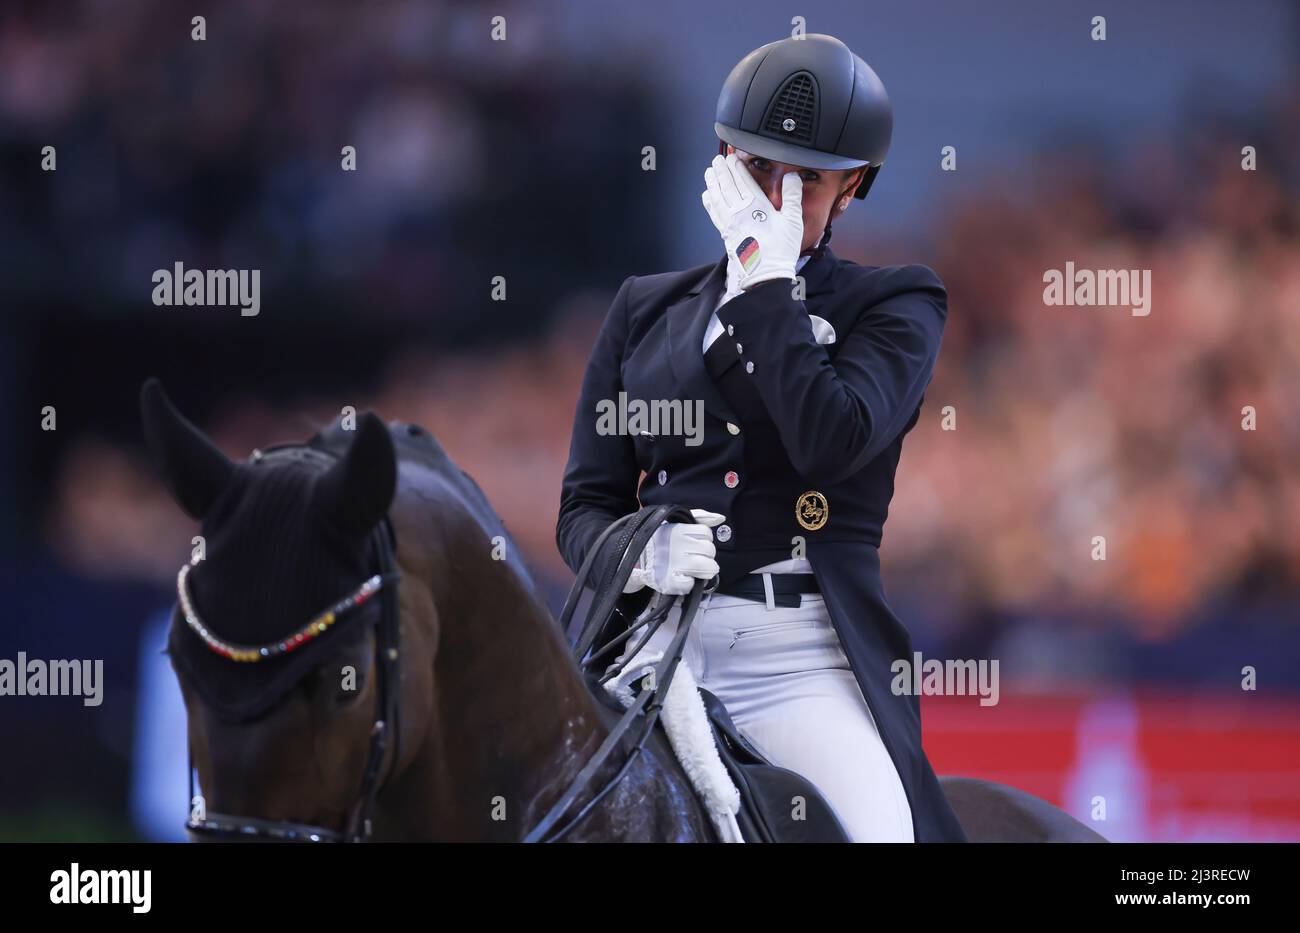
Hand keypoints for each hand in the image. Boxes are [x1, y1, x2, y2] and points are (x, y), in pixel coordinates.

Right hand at [623, 509, 724, 594]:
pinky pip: (693, 584)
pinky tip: (682, 578)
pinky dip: (690, 583)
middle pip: (709, 550)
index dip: (704, 539)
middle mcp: (676, 546)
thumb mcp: (676, 523)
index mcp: (678, 530)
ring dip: (704, 570)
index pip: (706, 533)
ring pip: (707, 567)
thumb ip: (699, 517)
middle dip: (705, 555)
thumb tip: (720, 517)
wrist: (632, 558)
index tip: (695, 543)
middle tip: (693, 557)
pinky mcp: (670, 582)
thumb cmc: (660, 541)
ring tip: (693, 569)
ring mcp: (673, 565)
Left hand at [701, 153, 803, 290]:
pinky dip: (709, 203)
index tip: (732, 157)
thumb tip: (792, 177)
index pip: (742, 180)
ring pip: (717, 197)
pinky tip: (707, 196)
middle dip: (721, 170)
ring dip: (712, 183)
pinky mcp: (726, 235)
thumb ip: (792, 195)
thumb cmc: (781, 249)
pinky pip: (714, 214)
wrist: (766, 275)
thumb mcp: (793, 219)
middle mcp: (739, 212)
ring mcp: (730, 223)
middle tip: (717, 160)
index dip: (736, 166)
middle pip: (727, 186)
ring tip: (709, 172)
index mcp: (755, 205)